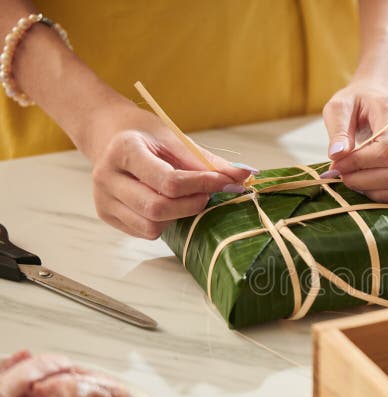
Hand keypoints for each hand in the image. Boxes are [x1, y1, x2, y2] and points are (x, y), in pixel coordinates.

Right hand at [87, 104, 250, 238]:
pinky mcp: (105, 214)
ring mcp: (103, 199)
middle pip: (158, 208)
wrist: (110, 136)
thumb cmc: (147, 137)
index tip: (224, 182)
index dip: (202, 185)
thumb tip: (246, 175)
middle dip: (191, 205)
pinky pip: (144, 231)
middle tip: (207, 194)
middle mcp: (107, 177)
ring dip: (178, 215)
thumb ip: (208, 161)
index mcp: (124, 151)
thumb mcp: (176, 140)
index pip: (169, 181)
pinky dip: (164, 222)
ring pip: (151, 225)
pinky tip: (166, 204)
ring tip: (185, 198)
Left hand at [322, 83, 387, 214]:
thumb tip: (338, 155)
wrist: (379, 95)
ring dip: (385, 195)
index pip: (385, 151)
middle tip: (344, 176)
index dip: (359, 164)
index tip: (337, 165)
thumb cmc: (358, 102)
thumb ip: (337, 129)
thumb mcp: (339, 106)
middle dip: (365, 182)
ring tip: (363, 188)